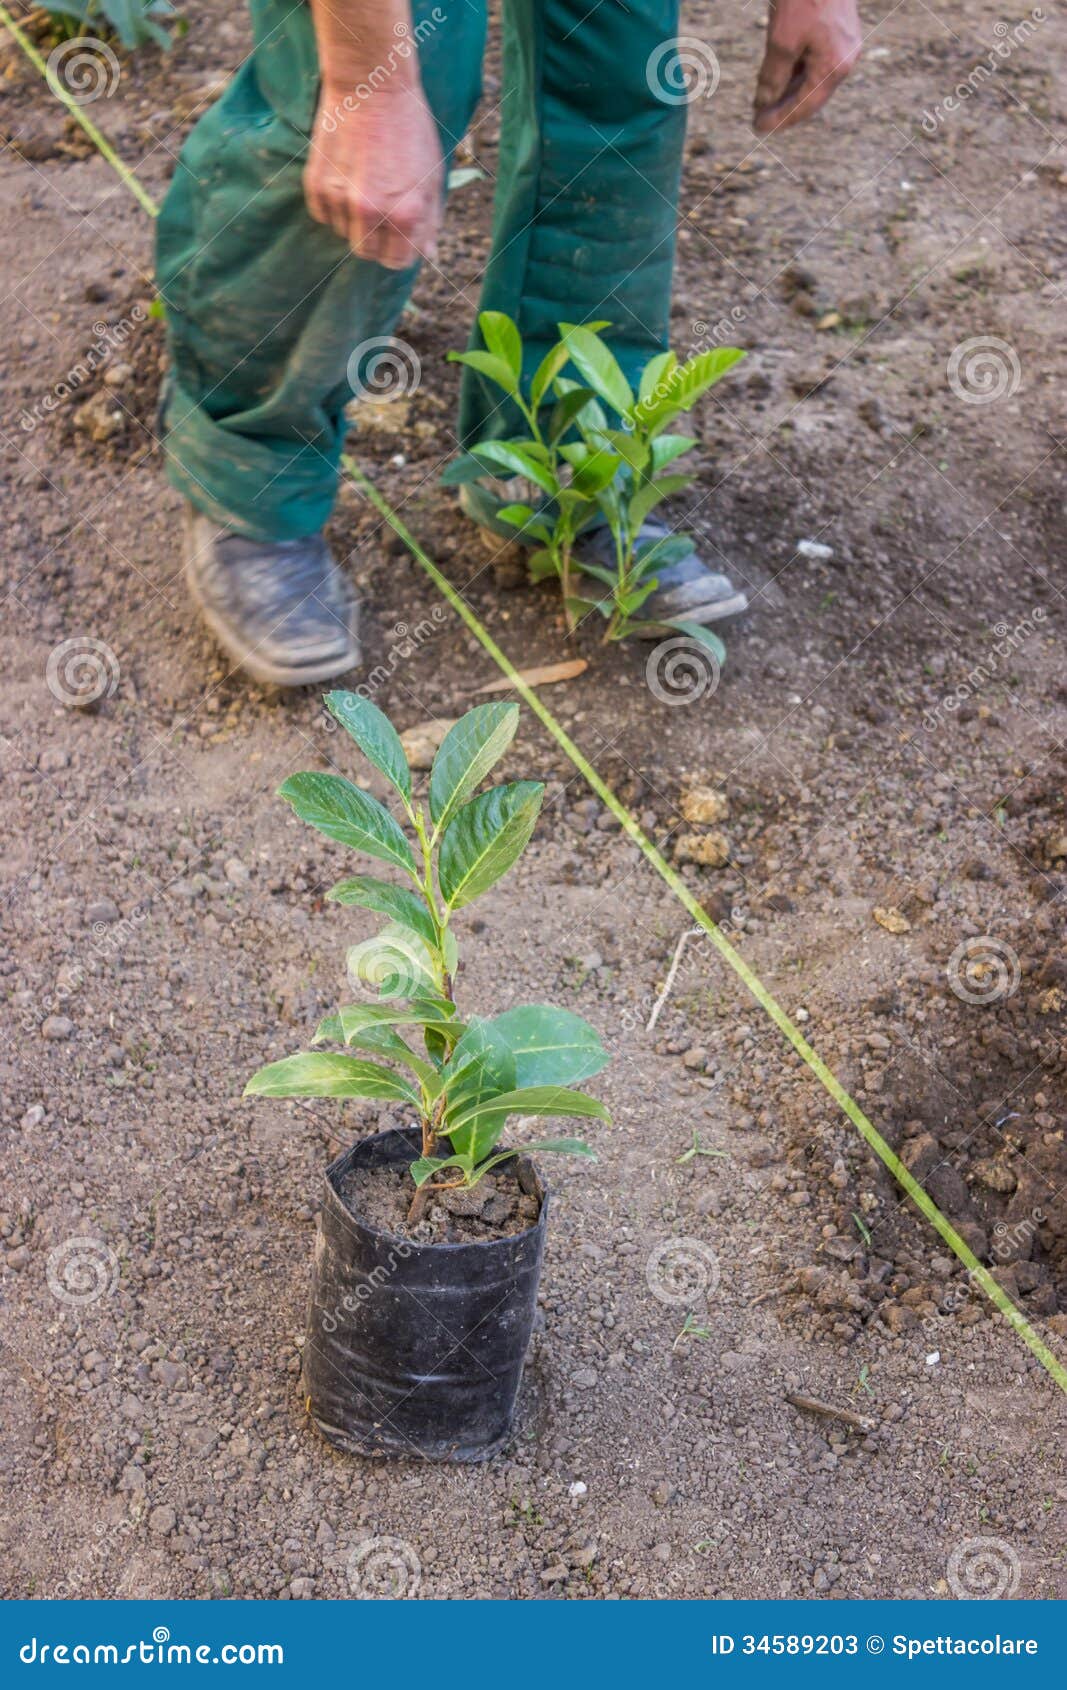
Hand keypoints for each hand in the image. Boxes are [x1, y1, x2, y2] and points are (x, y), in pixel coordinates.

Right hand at [304, 81, 443, 268]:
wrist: (369, 84)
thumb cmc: (408, 128)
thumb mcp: (431, 175)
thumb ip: (429, 220)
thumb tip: (427, 254)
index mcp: (406, 214)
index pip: (398, 262)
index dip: (400, 249)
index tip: (400, 232)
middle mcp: (371, 212)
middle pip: (368, 254)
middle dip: (377, 239)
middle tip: (381, 209)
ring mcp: (340, 199)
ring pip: (344, 234)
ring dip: (354, 219)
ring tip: (364, 183)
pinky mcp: (316, 185)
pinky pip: (323, 216)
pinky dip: (332, 205)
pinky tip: (345, 177)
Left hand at [753, 0, 860, 134]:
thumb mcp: (781, 40)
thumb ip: (773, 76)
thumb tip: (765, 102)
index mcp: (834, 67)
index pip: (805, 106)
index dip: (780, 119)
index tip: (758, 127)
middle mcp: (845, 59)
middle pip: (812, 96)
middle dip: (785, 108)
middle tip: (760, 119)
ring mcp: (845, 45)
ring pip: (814, 78)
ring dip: (790, 91)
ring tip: (766, 100)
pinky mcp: (840, 31)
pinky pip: (818, 61)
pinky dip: (798, 71)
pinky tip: (781, 76)